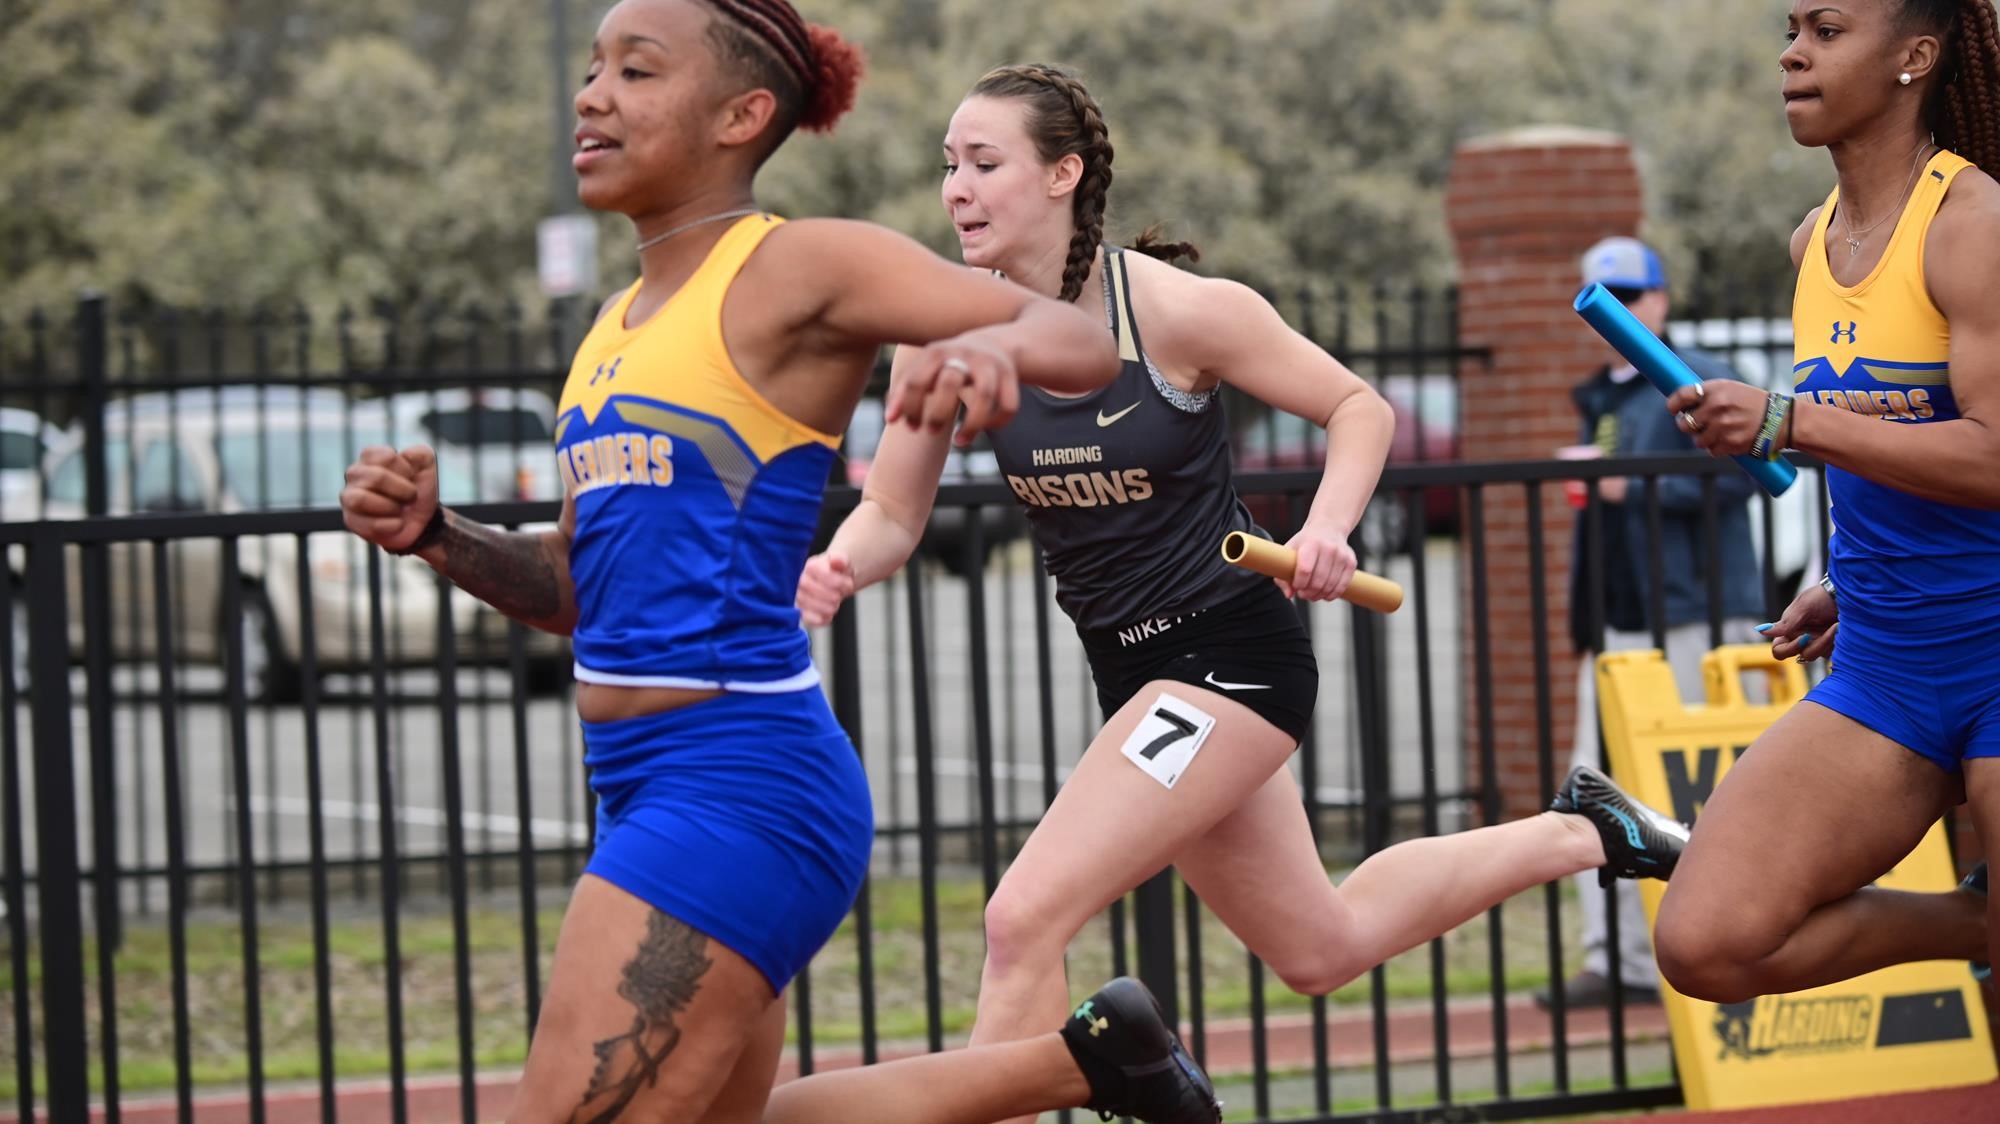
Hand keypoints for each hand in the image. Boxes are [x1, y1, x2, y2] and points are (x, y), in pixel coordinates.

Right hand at [340, 445, 438, 551]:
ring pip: (360, 500)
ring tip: (398, 509)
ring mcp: (349, 497)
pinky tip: (397, 523)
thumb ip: (421, 454)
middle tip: (410, 496)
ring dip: (390, 507)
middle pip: (376, 478)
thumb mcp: (427, 469)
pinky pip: (369, 525)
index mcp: (370, 456)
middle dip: (403, 490)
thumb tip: (407, 454)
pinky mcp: (351, 520)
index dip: (407, 471)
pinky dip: (392, 525)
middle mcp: (355, 473)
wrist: (421, 521)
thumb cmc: (417, 490)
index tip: (411, 478)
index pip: (388, 457)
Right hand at [797, 551, 856, 627]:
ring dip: (828, 607)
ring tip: (836, 604)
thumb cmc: (837, 572)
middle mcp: (801, 581)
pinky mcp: (802, 612)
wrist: (835, 580)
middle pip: (813, 590)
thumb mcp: (842, 562)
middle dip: (833, 595)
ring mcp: (800, 597)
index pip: (821, 574)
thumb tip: (838, 561)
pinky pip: (807, 619)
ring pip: (809, 605)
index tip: (849, 584)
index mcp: (811, 566)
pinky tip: (829, 615)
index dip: (838, 582)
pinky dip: (821, 619)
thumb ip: (840, 560)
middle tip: (841, 595)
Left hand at [885, 340, 1019, 444]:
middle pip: (950, 383)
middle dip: (937, 413)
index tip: (911, 427)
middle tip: (929, 431)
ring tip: (959, 442)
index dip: (910, 407)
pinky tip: (984, 430)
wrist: (991, 343)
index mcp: (936, 352)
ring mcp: (990, 364)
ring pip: (985, 395)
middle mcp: (964, 354)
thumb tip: (890, 419)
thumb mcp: (925, 369)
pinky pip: (1009, 405)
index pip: (917, 380)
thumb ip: (903, 391)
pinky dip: (997, 422)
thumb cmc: (947, 365)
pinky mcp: (1011, 376)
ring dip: (972, 424)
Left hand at [1280, 521, 1357, 601]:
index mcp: (1311, 544)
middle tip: (1303, 594)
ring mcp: (1342, 555)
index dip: (1298, 584)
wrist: (1328, 527)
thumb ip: (1284, 574)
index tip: (1296, 586)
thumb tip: (1290, 595)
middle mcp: (1328, 548)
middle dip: (1308, 593)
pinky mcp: (1351, 563)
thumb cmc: (1305, 543)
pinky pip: (1342, 586)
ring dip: (1319, 596)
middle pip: (1318, 581)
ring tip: (1312, 595)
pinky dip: (1332, 594)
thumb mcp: (1290, 551)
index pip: (1305, 570)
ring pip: (1330, 586)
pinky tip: (1324, 594)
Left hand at [1665, 380, 1771, 456]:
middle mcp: (1717, 407)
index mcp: (1716, 390)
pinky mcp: (1730, 444)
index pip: (1682, 396)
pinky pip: (1711, 450)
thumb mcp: (1730, 389)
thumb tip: (1679, 404)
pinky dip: (1717, 447)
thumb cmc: (1751, 403)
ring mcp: (1723, 427)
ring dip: (1704, 438)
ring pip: (1697, 440)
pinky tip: (1729, 438)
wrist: (1782, 419)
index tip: (1673, 409)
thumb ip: (1706, 395)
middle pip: (1684, 423)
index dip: (1673, 404)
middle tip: (1699, 423)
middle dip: (1688, 424)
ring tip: (1720, 430)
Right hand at [1753, 581, 1837, 662]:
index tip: (1804, 638)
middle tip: (1829, 632)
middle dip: (1815, 645)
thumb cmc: (1822, 596)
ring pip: (1818, 655)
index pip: (1779, 649)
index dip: (1787, 649)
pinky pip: (1832, 655)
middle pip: (1801, 655)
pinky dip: (1838, 644)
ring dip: (1829, 641)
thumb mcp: (1804, 606)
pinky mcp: (1834, 647)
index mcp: (1789, 630)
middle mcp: (1802, 639)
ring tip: (1839, 626)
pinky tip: (1842, 630)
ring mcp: (1818, 644)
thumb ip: (1785, 623)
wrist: (1848, 594)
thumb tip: (1760, 631)